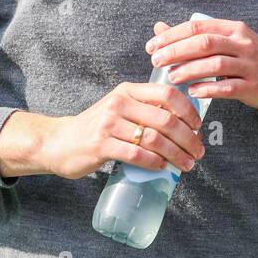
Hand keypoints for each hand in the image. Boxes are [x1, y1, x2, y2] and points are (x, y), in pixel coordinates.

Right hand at [37, 82, 205, 179]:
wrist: (59, 142)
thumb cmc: (97, 128)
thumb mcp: (120, 109)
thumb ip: (145, 110)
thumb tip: (184, 123)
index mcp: (128, 90)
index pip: (167, 94)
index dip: (188, 110)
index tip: (198, 126)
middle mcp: (119, 103)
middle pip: (165, 119)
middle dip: (188, 138)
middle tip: (198, 152)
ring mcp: (108, 124)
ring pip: (154, 139)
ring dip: (176, 154)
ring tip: (186, 164)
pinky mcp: (100, 145)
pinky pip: (136, 154)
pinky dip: (154, 162)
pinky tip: (163, 167)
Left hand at [145, 19, 257, 111]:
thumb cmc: (253, 58)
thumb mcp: (228, 40)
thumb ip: (196, 36)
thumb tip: (159, 28)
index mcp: (233, 29)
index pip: (197, 27)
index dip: (172, 36)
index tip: (152, 47)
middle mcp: (242, 43)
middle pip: (204, 43)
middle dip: (176, 51)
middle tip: (156, 62)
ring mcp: (249, 65)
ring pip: (215, 64)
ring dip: (190, 70)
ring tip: (171, 77)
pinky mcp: (253, 86)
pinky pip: (228, 87)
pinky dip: (209, 88)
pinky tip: (193, 92)